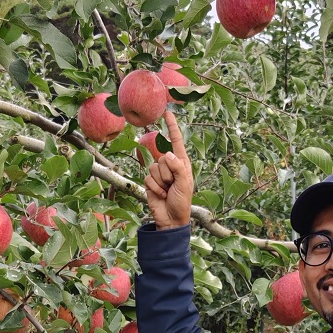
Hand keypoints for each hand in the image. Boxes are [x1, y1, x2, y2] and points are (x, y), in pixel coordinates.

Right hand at [144, 110, 193, 228]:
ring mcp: (160, 173)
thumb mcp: (184, 184)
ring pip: (154, 167)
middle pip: (162, 156)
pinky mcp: (150, 181)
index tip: (167, 113)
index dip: (172, 127)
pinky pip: (148, 177)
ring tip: (167, 190)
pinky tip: (160, 194)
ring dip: (161, 182)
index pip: (176, 141)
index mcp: (182, 163)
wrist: (170, 219)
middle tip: (173, 185)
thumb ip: (178, 167)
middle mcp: (171, 165)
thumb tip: (168, 154)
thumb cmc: (182, 202)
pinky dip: (154, 187)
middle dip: (167, 173)